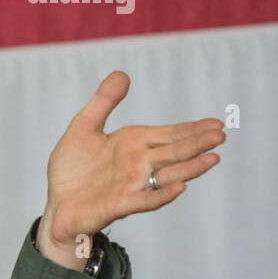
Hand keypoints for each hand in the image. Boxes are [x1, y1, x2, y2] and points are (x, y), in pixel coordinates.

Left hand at [40, 71, 224, 251]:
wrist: (56, 203)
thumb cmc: (72, 168)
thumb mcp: (83, 127)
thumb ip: (103, 102)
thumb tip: (122, 74)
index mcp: (133, 144)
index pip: (170, 134)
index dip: (192, 129)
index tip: (217, 123)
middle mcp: (138, 164)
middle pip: (174, 152)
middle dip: (197, 143)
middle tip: (221, 135)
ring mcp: (132, 185)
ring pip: (168, 175)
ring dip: (190, 167)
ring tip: (213, 158)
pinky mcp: (119, 204)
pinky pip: (145, 200)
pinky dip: (162, 194)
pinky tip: (180, 187)